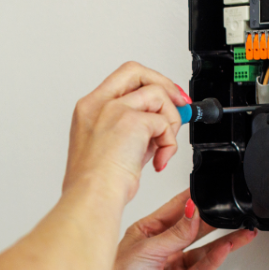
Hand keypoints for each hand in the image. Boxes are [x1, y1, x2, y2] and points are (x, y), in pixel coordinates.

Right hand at [63, 62, 188, 201]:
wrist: (91, 197)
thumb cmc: (95, 184)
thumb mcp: (110, 148)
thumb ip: (132, 131)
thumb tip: (161, 125)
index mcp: (88, 109)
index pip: (122, 79)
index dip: (148, 82)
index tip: (165, 97)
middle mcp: (98, 104)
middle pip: (138, 72)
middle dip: (165, 86)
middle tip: (180, 105)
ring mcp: (113, 109)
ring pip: (157, 94)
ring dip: (170, 122)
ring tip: (161, 148)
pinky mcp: (131, 121)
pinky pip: (164, 122)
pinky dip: (169, 143)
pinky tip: (158, 161)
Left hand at [89, 189, 256, 269]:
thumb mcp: (148, 247)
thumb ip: (176, 232)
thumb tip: (193, 211)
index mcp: (148, 230)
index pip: (177, 209)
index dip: (194, 200)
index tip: (211, 190)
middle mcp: (162, 247)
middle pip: (195, 229)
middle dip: (215, 220)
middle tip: (233, 211)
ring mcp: (173, 266)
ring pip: (205, 249)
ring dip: (224, 241)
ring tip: (243, 231)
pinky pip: (203, 269)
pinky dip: (216, 259)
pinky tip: (226, 248)